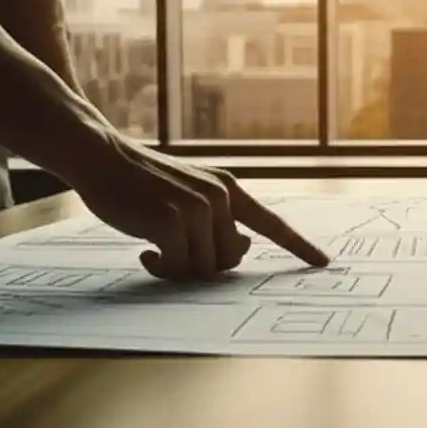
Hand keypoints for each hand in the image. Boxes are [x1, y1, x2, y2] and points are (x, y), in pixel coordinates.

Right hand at [63, 133, 328, 278]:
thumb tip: (241, 249)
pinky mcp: (171, 220)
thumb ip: (217, 220)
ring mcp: (198, 207)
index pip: (271, 222)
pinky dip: (162, 269)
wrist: (102, 157)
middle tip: (173, 256)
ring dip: (178, 270)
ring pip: (204, 269)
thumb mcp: (189, 195)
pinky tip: (145, 254)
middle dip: (203, 268)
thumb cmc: (142, 183)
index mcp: (228, 188)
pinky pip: (178, 268)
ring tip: (155, 251)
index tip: (323, 262)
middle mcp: (220, 196)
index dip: (299, 245)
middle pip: (229, 261)